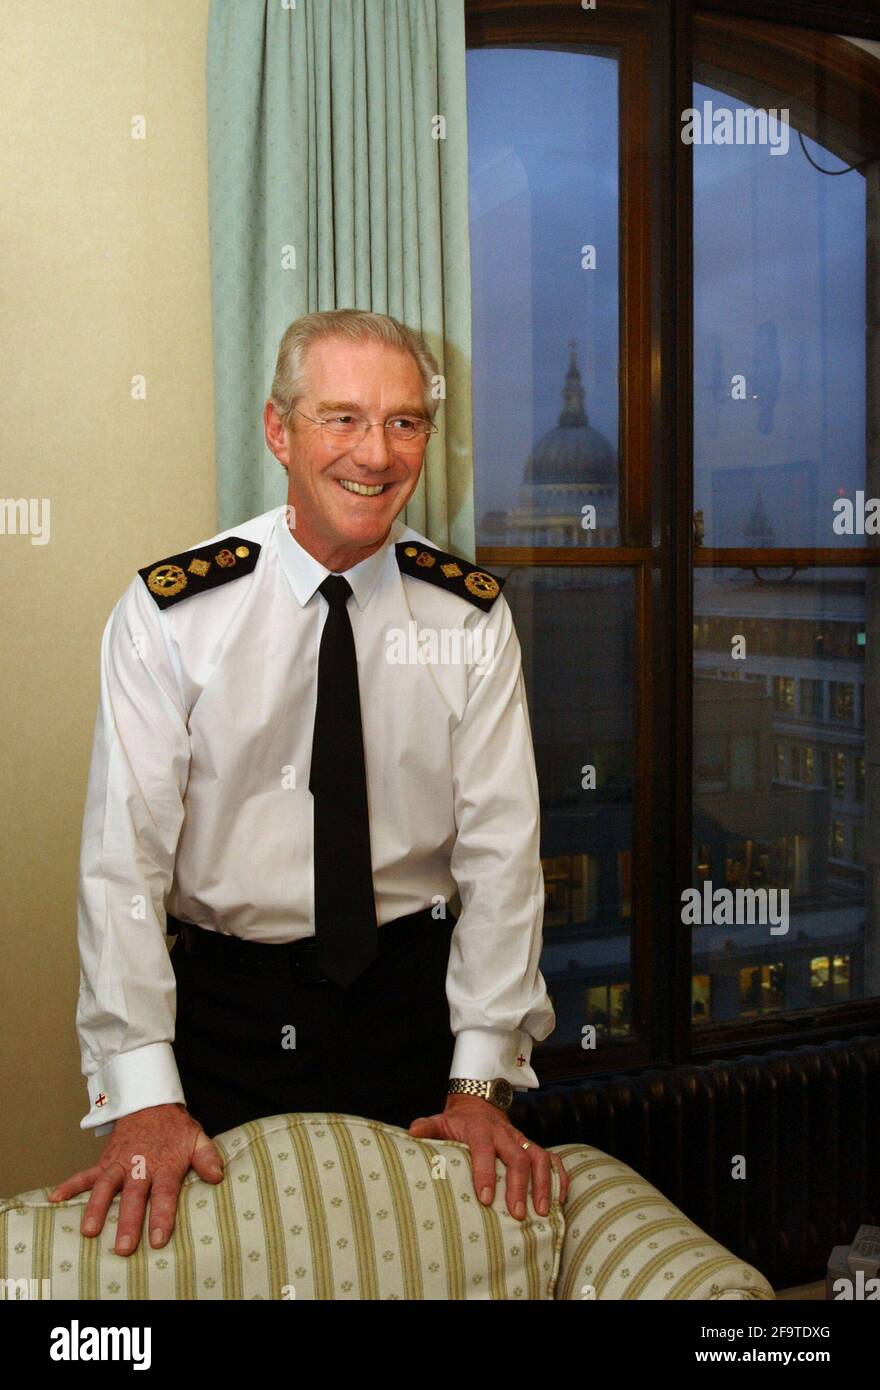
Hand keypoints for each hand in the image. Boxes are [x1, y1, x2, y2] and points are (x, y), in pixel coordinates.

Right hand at [46, 1102, 223, 1256]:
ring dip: (96, 1208)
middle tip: (124, 1246)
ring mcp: (120, 1164)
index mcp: (165, 1166)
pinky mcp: (105, 1161)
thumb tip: (218, 1176)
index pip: (165, 1194)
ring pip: (106, 1187)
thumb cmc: (175, 1128)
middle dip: (128, 1222)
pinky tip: (54, 1198)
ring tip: (88, 1231)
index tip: (158, 1239)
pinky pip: (85, 1174)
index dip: (162, 1217)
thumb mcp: (197, 1138)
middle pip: (134, 1197)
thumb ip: (207, 1158)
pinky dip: (70, 1185)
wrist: (150, 1100)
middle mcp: (140, 1167)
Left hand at [408, 1093, 569, 1220]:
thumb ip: (427, 1127)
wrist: (480, 1103)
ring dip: (543, 1184)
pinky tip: (560, 1200)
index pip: (483, 1149)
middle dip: (519, 1186)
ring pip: (539, 1158)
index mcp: (480, 1129)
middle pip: (517, 1156)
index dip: (485, 1172)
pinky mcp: (533, 1145)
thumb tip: (412, 1132)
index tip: (484, 1198)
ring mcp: (522, 1139)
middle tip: (517, 1213)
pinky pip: (552, 1159)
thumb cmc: (458, 1122)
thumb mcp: (441, 1121)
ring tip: (543, 1211)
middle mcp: (505, 1134)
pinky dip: (559, 1177)